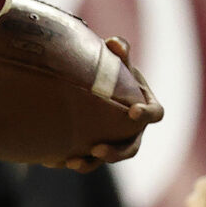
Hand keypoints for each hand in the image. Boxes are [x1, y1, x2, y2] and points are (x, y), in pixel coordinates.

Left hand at [62, 36, 164, 171]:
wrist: (99, 86)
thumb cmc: (115, 71)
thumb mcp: (120, 61)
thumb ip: (120, 52)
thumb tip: (114, 42)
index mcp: (146, 107)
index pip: (154, 114)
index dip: (146, 114)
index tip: (133, 112)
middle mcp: (133, 131)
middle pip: (130, 148)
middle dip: (115, 152)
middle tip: (97, 150)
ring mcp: (116, 142)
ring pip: (106, 158)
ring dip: (90, 163)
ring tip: (72, 162)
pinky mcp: (96, 148)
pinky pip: (86, 159)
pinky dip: (70, 160)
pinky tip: (51, 161)